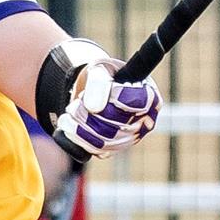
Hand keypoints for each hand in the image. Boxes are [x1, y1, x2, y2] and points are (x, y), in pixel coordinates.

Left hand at [53, 42, 161, 159]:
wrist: (91, 90)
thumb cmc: (101, 75)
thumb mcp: (99, 70)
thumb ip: (99, 83)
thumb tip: (94, 108)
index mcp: (149, 96)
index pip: (139, 102)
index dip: (115, 97)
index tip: (100, 90)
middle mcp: (145, 120)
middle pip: (119, 125)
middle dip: (92, 113)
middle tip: (78, 100)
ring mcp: (130, 137)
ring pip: (106, 141)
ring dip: (81, 126)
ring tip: (70, 111)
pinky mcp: (114, 148)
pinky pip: (97, 150)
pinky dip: (78, 138)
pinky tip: (70, 124)